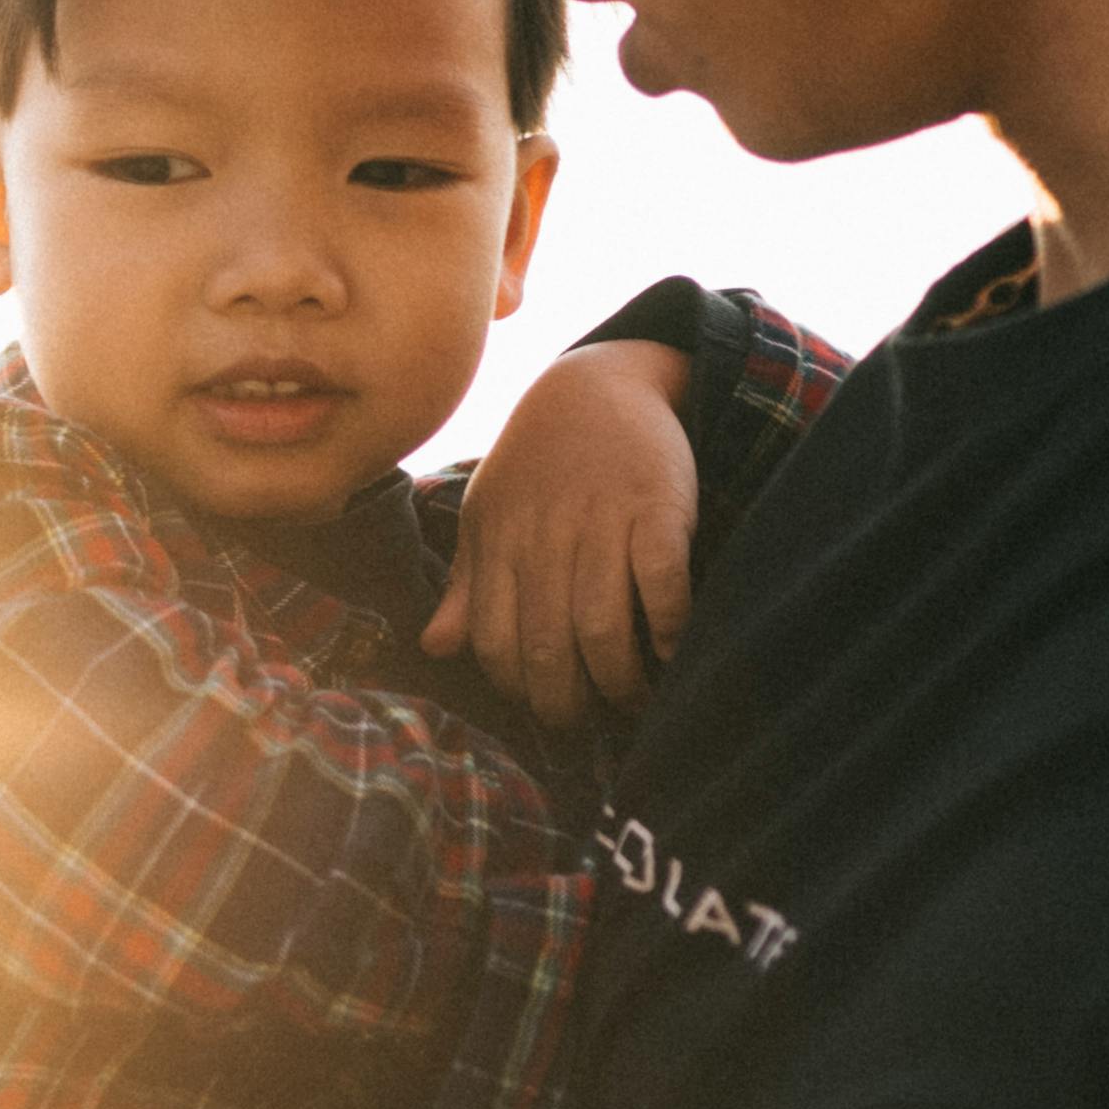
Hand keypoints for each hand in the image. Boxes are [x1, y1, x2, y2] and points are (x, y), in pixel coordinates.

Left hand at [426, 337, 697, 731]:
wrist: (598, 384)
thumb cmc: (536, 464)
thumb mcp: (487, 515)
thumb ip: (468, 586)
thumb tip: (435, 648)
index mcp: (499, 544)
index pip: (495, 642)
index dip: (517, 689)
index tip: (540, 706)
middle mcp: (545, 538)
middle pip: (548, 647)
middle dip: (566, 704)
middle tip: (585, 725)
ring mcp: (603, 522)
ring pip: (602, 627)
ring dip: (620, 680)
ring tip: (633, 700)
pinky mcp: (658, 507)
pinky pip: (662, 583)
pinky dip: (669, 627)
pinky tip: (672, 650)